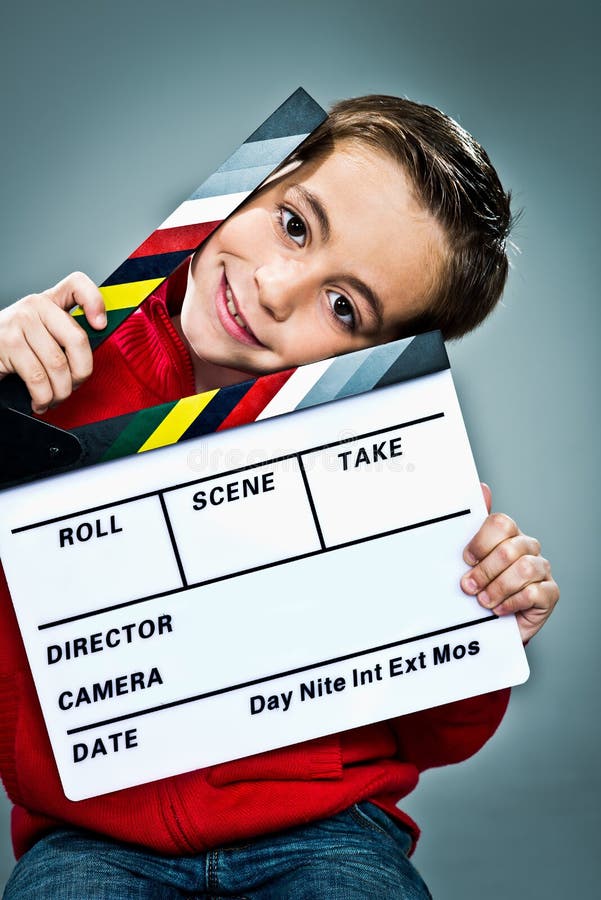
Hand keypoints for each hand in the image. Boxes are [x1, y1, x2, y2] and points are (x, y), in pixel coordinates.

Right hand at [0, 272, 105, 413]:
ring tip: (54, 397)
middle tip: (73, 385)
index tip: (101, 325)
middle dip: (80, 373)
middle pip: (78, 339)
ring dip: (60, 391)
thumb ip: (64, 337)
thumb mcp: (41, 335)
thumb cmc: (15, 350)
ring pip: (58, 365)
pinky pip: (38, 378)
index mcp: (48, 301)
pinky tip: (40, 400)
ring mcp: (20, 322)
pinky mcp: (9, 343)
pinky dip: (43, 397)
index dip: (95, 302)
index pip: (77, 284)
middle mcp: (35, 306)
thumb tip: (89, 359)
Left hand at [460, 483, 558, 642]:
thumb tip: (482, 488)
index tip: (466, 559)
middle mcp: (528, 548)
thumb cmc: (481, 587)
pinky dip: (512, 603)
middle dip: (485, 571)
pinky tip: (500, 609)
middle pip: (509, 549)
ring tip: (484, 600)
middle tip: (469, 586)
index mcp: (509, 534)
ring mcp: (541, 570)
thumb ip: (473, 525)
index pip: (501, 524)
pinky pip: (533, 593)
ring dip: (497, 588)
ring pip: (523, 570)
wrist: (491, 624)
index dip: (481, 543)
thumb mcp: (470, 558)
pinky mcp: (550, 593)